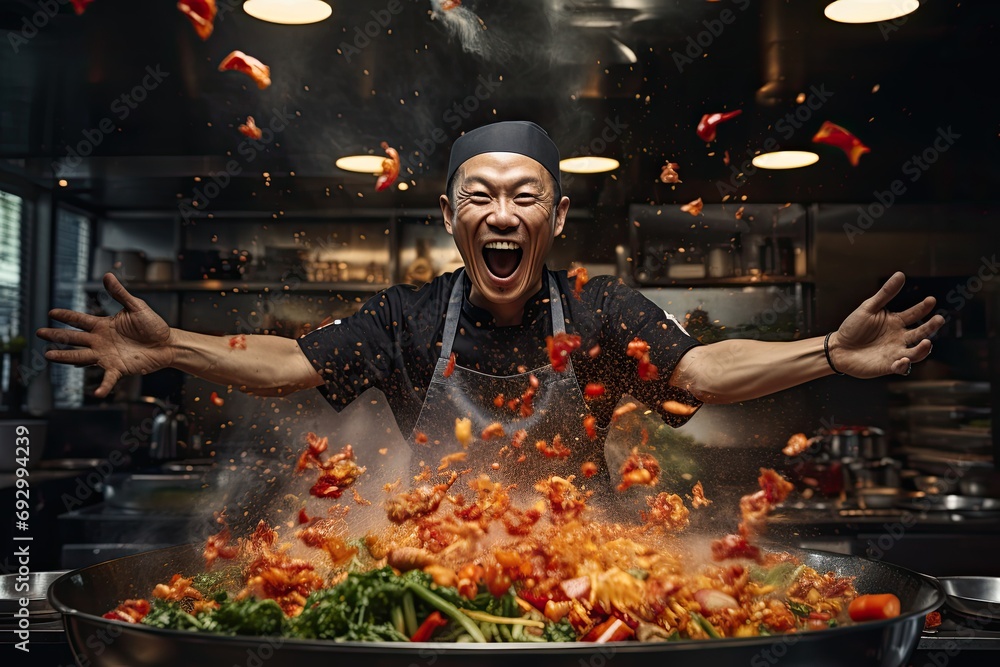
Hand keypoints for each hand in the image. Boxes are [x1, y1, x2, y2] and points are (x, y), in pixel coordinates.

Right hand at [36, 273, 173, 396]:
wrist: (167, 344)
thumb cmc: (153, 325)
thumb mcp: (136, 307)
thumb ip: (120, 294)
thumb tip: (107, 275)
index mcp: (104, 326)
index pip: (80, 320)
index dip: (66, 316)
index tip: (51, 313)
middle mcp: (101, 341)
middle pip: (74, 339)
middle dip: (56, 336)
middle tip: (39, 333)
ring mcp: (107, 356)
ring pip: (81, 357)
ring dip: (65, 357)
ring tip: (48, 356)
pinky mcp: (118, 368)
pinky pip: (108, 379)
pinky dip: (103, 387)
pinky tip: (96, 394)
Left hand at [829, 272, 944, 378]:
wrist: (838, 348)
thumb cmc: (853, 327)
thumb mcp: (868, 308)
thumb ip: (885, 293)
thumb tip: (901, 274)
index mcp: (896, 322)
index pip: (914, 314)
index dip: (923, 307)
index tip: (931, 300)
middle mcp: (900, 337)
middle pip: (921, 332)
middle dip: (931, 326)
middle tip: (939, 319)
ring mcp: (895, 352)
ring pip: (916, 352)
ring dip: (922, 349)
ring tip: (927, 343)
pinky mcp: (888, 366)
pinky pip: (901, 367)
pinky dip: (904, 365)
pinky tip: (902, 360)